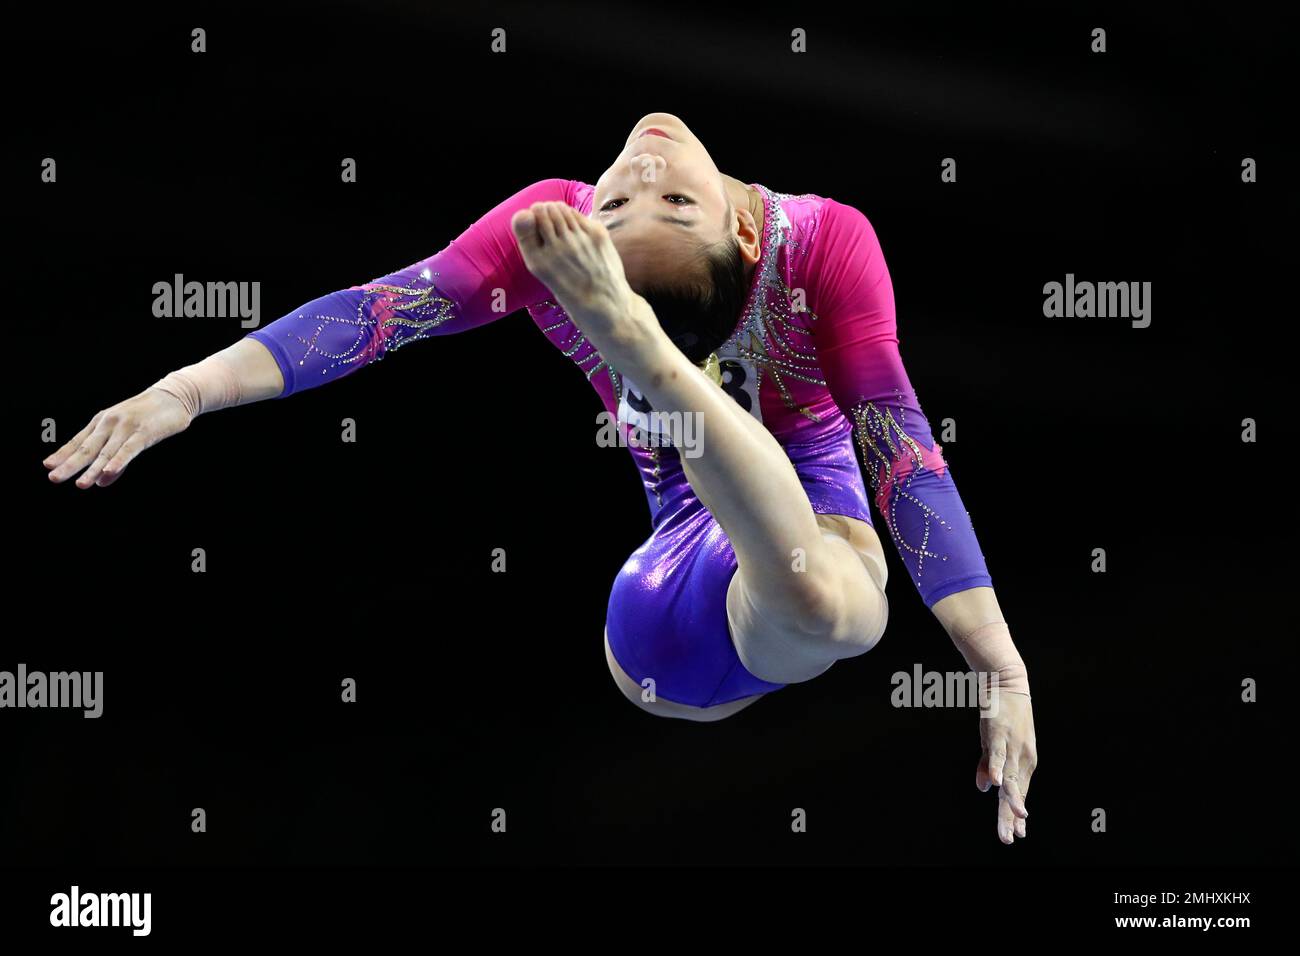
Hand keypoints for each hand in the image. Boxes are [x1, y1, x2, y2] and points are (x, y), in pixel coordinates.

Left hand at [43, 388, 193, 487]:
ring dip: (93, 470)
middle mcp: (109, 423)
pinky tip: (109, 472)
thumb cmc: (150, 417)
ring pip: (106, 452)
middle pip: (87, 448)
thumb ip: (114, 459)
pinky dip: (118, 461)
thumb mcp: (128, 437)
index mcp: (102, 422)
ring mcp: (126, 427)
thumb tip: (101, 482)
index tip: (49, 466)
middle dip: (70, 464)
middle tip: (54, 478)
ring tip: (81, 485)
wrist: (175, 397)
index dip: (63, 454)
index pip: (79, 441)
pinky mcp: (144, 432)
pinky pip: (128, 449)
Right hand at [510, 200, 660, 364]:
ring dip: (558, 211)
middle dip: (543, 210)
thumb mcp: (543, 271)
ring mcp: (578, 240)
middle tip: (549, 220)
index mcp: (538, 261)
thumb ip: (530, 242)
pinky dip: (574, 218)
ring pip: (560, 208)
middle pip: (542, 209)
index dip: (529, 215)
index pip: (524, 219)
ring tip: (562, 225)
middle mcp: (557, 248)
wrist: (605, 303)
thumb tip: (525, 212)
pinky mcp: (596, 234)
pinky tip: (576, 231)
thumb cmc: (570, 288)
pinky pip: (577, 214)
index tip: (534, 220)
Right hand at [975, 689, 1036, 843]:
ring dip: (1011, 801)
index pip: (1019, 793)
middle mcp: (1022, 757)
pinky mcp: (1000, 733)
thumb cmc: (1002, 714)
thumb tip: (984, 788)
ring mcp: (1012, 746)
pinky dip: (997, 769)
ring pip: (1012, 778)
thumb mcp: (995, 744)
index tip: (1017, 834)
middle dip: (1012, 817)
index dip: (1015, 814)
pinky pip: (998, 755)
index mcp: (1023, 761)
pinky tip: (995, 785)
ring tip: (1014, 820)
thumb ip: (989, 766)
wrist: (1007, 681)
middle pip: (1017, 792)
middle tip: (1010, 838)